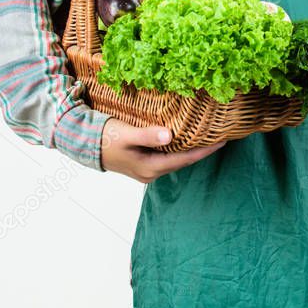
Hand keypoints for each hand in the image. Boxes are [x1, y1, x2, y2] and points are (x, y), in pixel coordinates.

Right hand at [100, 116, 227, 180]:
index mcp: (150, 167)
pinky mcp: (143, 164)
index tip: (223, 141)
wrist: (84, 144)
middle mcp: (151, 173)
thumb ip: (148, 135)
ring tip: (208, 138)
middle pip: (183, 161)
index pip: (185, 159)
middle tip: (220, 137)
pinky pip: (168, 157)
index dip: (205, 151)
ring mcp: (147, 170)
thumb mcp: (127, 134)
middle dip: (202, 150)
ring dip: (191, 150)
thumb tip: (169, 136)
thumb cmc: (105, 137)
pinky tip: (186, 140)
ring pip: (176, 160)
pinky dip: (179, 149)